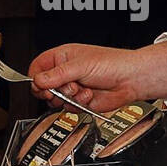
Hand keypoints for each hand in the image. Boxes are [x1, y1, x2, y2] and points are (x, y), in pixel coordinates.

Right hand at [28, 40, 166, 113]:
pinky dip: (78, 104)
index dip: (36, 78)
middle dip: (52, 90)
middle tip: (61, 89)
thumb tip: (38, 81)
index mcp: (62, 57)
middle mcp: (65, 73)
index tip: (40, 85)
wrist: (130, 79)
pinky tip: (89, 95)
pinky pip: (69, 108)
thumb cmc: (112, 63)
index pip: (38, 68)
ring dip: (68, 97)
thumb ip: (57, 75)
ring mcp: (72, 88)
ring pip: (56, 100)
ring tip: (80, 89)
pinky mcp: (80, 102)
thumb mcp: (80, 65)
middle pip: (44, 87)